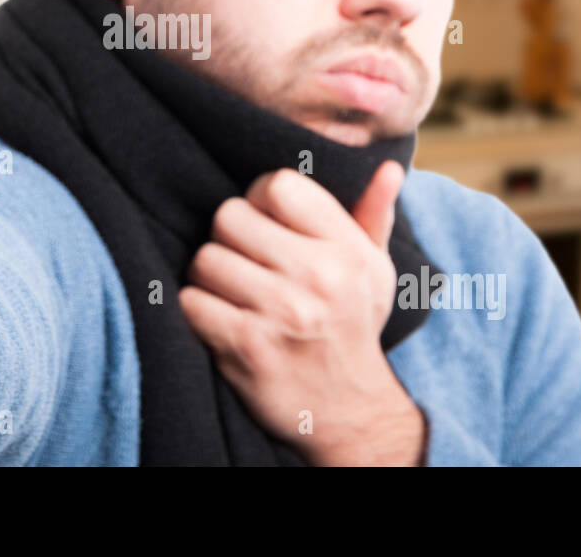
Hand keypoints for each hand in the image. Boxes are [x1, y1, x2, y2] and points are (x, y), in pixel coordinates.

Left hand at [179, 161, 425, 465]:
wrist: (349, 411)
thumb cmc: (351, 326)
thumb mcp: (374, 271)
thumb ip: (373, 216)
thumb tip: (389, 169)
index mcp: (346, 249)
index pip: (277, 185)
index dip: (260, 199)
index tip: (266, 223)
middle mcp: (318, 276)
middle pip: (229, 216)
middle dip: (229, 238)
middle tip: (245, 261)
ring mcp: (281, 312)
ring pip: (205, 258)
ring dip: (209, 276)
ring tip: (233, 292)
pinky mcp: (246, 345)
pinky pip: (191, 300)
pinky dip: (197, 309)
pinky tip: (221, 318)